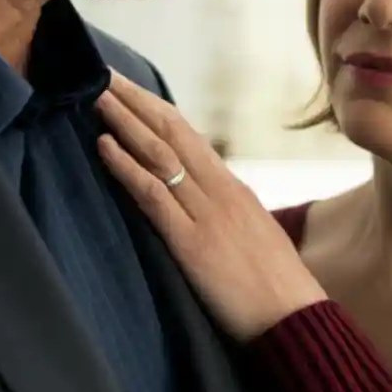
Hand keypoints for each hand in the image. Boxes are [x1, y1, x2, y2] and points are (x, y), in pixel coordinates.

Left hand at [93, 70, 327, 341]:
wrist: (296, 318)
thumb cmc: (277, 286)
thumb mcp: (254, 234)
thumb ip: (227, 213)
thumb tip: (202, 203)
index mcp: (234, 188)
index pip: (189, 136)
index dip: (155, 109)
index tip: (129, 88)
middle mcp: (220, 190)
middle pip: (172, 131)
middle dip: (136, 100)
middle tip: (103, 73)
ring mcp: (206, 213)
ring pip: (159, 153)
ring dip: (125, 121)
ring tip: (95, 95)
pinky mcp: (192, 242)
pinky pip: (154, 194)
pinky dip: (126, 166)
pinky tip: (103, 146)